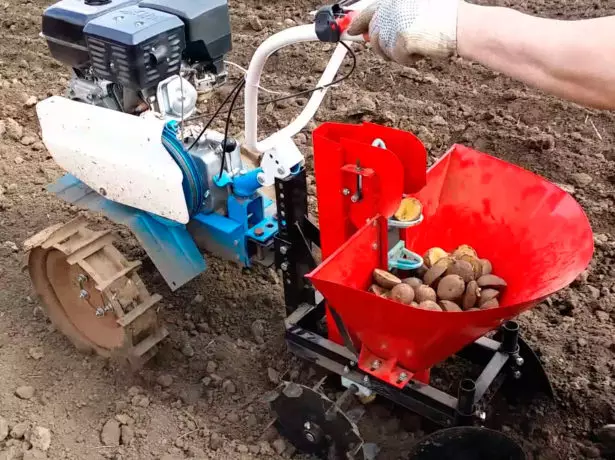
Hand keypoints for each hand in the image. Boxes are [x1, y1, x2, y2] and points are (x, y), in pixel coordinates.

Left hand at [347, 0, 461, 64]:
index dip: (359, 22)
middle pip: (374, 34)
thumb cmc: (448, 16)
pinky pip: (398, 58)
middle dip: (382, 45)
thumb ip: (396, 13)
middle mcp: (391, 8)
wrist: (463, 25)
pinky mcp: (400, 41)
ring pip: (384, 49)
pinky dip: (410, 59)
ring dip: (398, 53)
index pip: (369, 11)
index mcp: (395, 0)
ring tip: (418, 45)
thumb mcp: (420, 5)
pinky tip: (423, 50)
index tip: (351, 30)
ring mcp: (395, 24)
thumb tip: (371, 30)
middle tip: (398, 48)